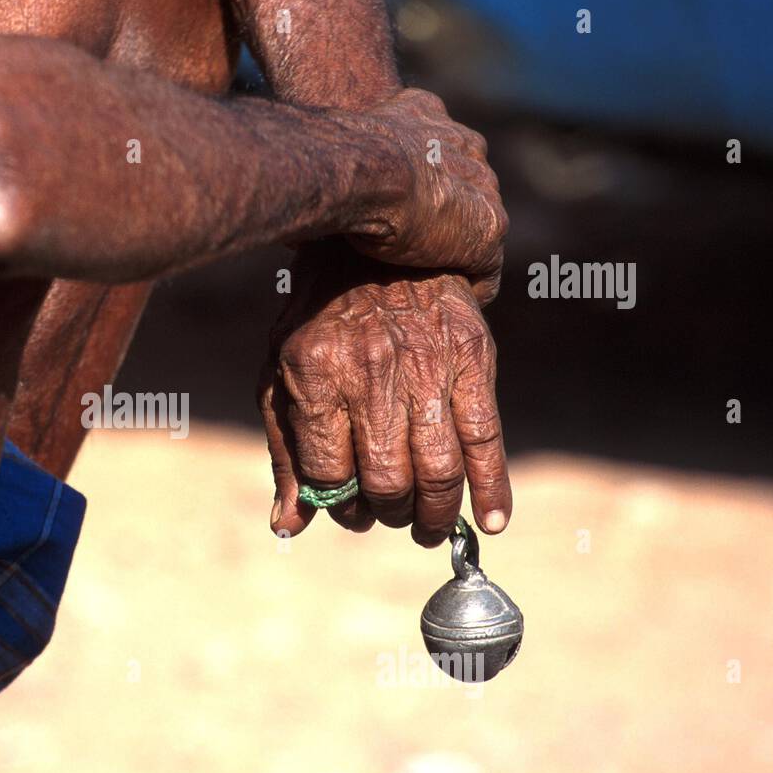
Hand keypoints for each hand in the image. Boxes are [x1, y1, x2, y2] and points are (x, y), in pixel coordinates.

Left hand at [258, 241, 510, 546]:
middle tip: (388, 514)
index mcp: (316, 376)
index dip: (339, 506)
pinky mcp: (473, 359)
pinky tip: (489, 522)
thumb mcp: (281, 375)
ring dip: (432, 514)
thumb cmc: (320, 320)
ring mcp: (427, 367)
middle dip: (386, 513)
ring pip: (436, 471)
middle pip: (385, 480)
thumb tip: (288, 527)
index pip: (329, 474)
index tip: (348, 510)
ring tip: (425, 528)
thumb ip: (286, 452)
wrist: (382, 244)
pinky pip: (485, 438)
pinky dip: (491, 488)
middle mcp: (372, 374)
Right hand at [344, 88, 507, 304]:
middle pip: (463, 186)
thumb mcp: (335, 154)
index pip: (434, 150)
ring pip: (477, 225)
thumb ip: (339, 167)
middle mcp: (462, 143)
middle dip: (445, 215)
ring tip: (437, 282)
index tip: (401, 211)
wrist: (365, 169)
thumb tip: (302, 209)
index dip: (418, 183)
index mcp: (424, 115)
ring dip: (458, 251)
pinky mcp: (488, 228)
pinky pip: (488, 267)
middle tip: (417, 250)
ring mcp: (481, 186)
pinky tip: (457, 301)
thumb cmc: (334, 162)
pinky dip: (474, 285)